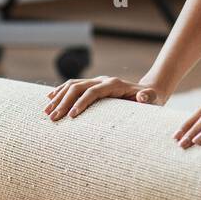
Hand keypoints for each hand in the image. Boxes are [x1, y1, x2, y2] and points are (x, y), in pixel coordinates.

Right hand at [44, 76, 165, 121]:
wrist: (149, 92)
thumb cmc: (151, 100)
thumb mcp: (152, 99)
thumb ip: (148, 98)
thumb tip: (142, 97)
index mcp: (114, 84)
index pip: (93, 92)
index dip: (81, 102)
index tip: (71, 116)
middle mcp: (102, 80)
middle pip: (78, 87)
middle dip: (64, 102)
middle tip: (53, 118)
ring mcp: (96, 82)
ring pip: (72, 85)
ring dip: (59, 98)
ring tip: (47, 112)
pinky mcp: (93, 86)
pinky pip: (73, 86)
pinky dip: (60, 91)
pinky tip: (50, 99)